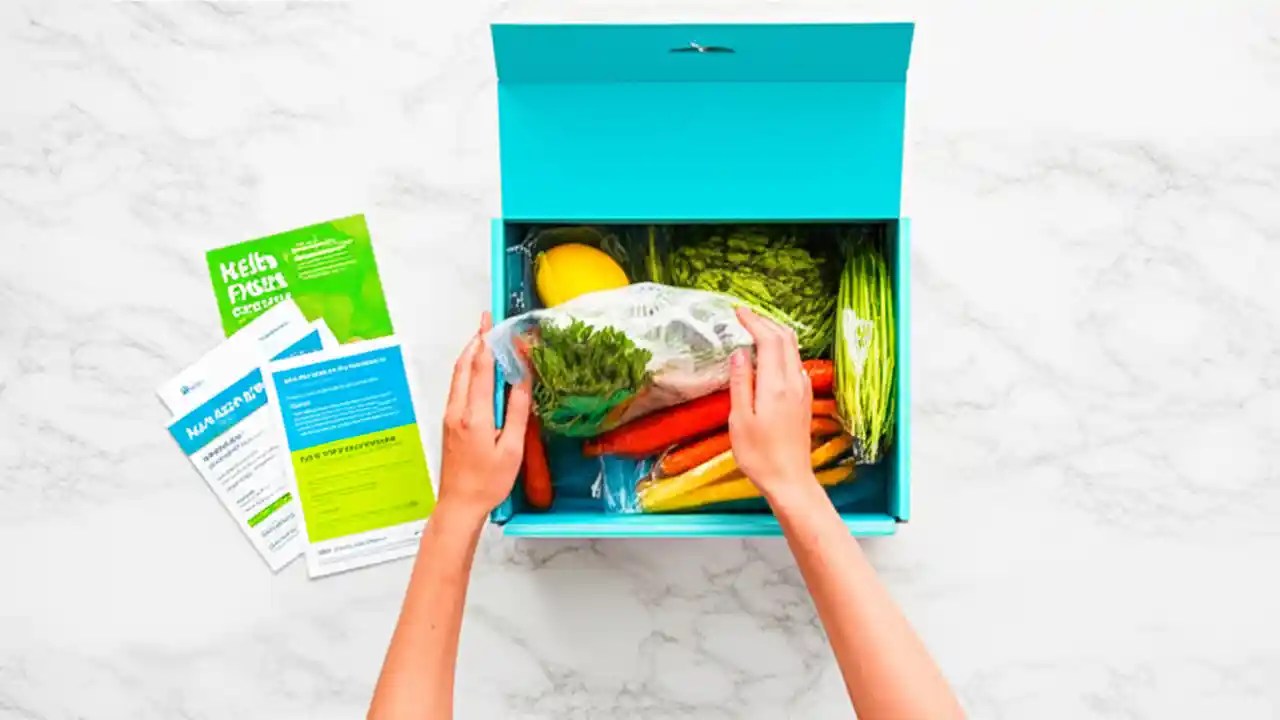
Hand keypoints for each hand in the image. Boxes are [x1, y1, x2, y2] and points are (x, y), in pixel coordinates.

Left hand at [437, 313, 531, 519]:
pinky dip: (467, 372)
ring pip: (458, 376)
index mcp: (474, 416)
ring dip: (470, 355)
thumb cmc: (488, 483)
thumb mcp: (511, 448)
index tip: (495, 324)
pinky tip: (477, 370)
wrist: (459, 504)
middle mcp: (457, 411)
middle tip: (487, 322)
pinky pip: (457, 388)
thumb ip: (516, 412)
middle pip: (464, 366)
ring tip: (484, 339)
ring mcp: (450, 417)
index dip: (489, 343)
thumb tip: (523, 381)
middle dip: (476, 341)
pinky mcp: (449, 423)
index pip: (481, 369)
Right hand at [728, 307, 815, 502]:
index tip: (738, 312)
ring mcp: (803, 390)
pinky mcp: (804, 399)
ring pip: (793, 349)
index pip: (769, 340)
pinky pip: (795, 363)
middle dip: (765, 321)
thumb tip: (740, 352)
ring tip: (754, 329)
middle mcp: (794, 382)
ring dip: (775, 334)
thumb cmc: (759, 455)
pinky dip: (781, 350)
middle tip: (745, 315)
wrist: (789, 479)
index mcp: (776, 385)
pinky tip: (768, 356)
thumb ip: (741, 382)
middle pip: (785, 338)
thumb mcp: (740, 419)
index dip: (754, 321)